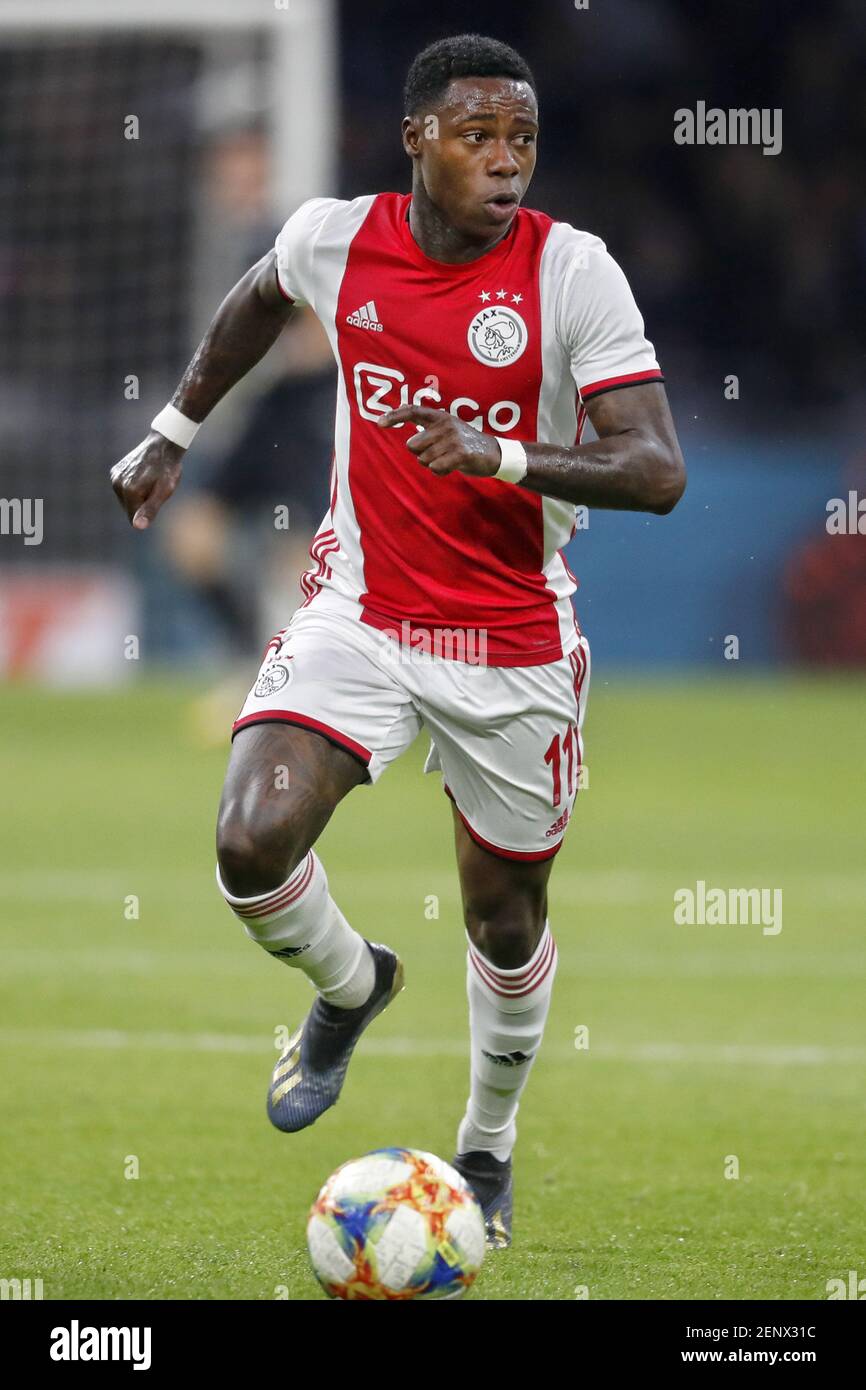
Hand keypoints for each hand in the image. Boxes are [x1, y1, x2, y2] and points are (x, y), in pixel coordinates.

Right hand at [110, 431, 183, 528]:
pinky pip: (123, 489)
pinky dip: (133, 486)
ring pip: (126, 499)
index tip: (156, 497)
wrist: (163, 444)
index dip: (147, 513)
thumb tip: (137, 527)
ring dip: (138, 495)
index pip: (133, 519)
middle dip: (143, 504)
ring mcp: (115, 477)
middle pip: (129, 509)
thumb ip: (150, 509)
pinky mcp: (115, 471)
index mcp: (129, 492)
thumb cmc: (167, 469)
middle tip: (155, 488)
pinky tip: (143, 475)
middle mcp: (118, 484)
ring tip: (150, 481)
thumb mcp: (164, 491)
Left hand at [376, 404, 501, 478]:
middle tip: (439, 453)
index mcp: (440, 417)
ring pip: (423, 460)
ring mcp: (453, 439)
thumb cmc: (463, 444)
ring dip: (432, 464)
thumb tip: (407, 438)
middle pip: (412, 445)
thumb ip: (427, 430)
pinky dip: (440, 472)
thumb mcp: (446, 431)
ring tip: (448, 459)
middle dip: (421, 454)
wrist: (492, 454)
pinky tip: (451, 466)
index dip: (395, 416)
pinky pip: (435, 468)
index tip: (379, 423)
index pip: (413, 411)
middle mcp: (445, 424)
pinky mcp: (460, 454)